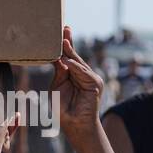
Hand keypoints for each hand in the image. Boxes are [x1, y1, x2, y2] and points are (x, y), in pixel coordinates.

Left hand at [50, 25, 102, 139]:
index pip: (66, 55)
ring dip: (70, 53)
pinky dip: (76, 68)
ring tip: (62, 42)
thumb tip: (58, 56)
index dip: (64, 43)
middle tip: (63, 28)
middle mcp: (81, 73)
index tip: (61, 30)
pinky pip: (84, 73)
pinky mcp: (95, 84)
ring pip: (78, 63)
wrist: (74, 124)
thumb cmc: (63, 108)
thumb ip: (59, 71)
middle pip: (73, 55)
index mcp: (70, 73)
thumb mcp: (56, 85)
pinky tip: (68, 62)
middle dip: (68, 42)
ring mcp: (89, 77)